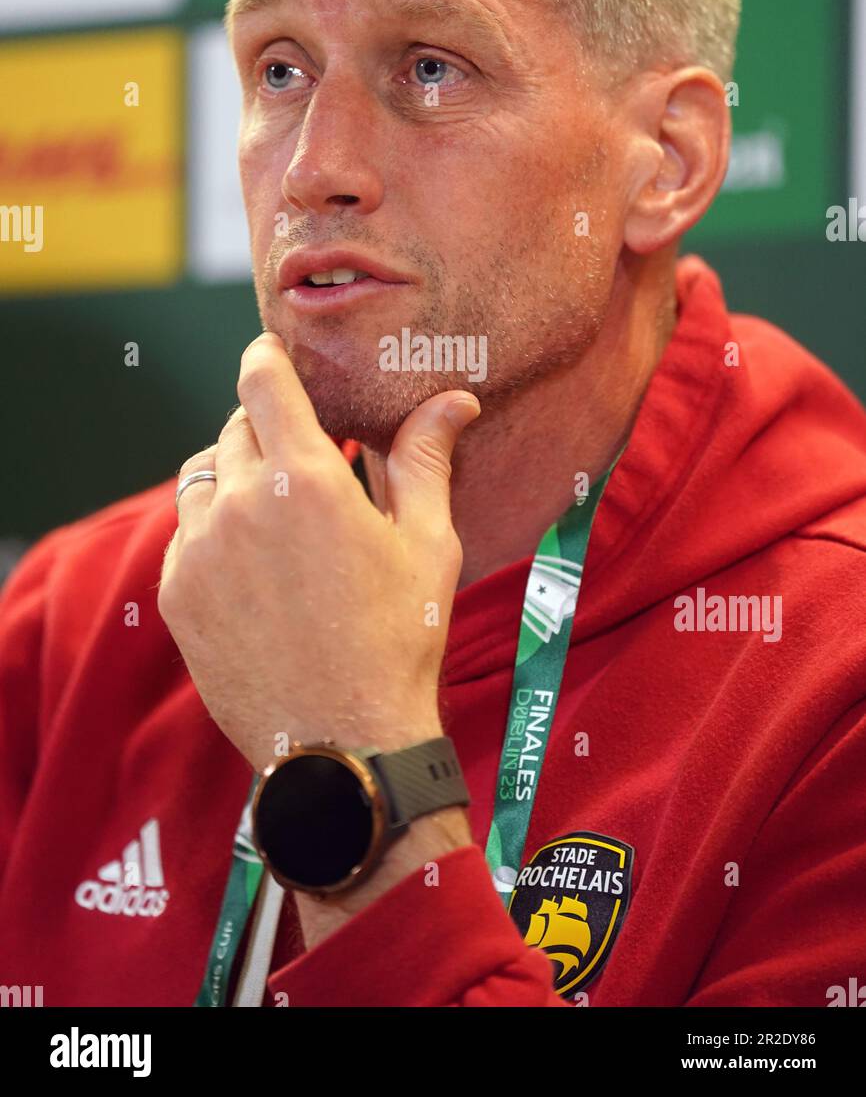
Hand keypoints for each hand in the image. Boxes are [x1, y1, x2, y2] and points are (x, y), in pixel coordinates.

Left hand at [157, 332, 479, 772]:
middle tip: (301, 456)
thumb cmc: (399, 640)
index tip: (275, 359)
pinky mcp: (177, 594)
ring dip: (233, 475)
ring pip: (202, 477)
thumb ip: (426, 460)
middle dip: (266, 427)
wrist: (342, 743)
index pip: (261, 380)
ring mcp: (199, 551)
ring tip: (273, 509)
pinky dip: (211, 530)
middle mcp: (240, 504)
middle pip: (234, 427)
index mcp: (305, 479)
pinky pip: (184, 534)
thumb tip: (456, 400)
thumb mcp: (427, 545)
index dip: (266, 358)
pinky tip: (251, 563)